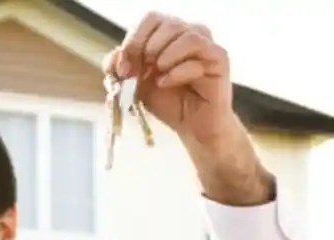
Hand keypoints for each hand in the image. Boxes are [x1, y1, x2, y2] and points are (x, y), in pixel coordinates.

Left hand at [103, 12, 272, 205]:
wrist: (193, 126)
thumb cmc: (167, 102)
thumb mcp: (135, 86)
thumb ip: (120, 69)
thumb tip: (114, 57)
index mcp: (167, 35)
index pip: (150, 19)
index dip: (133, 40)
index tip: (123, 68)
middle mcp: (188, 34)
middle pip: (167, 23)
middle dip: (145, 48)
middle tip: (139, 73)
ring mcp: (206, 45)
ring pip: (185, 33)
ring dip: (164, 55)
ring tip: (157, 75)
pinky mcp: (219, 59)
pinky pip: (200, 51)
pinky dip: (177, 69)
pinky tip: (166, 83)